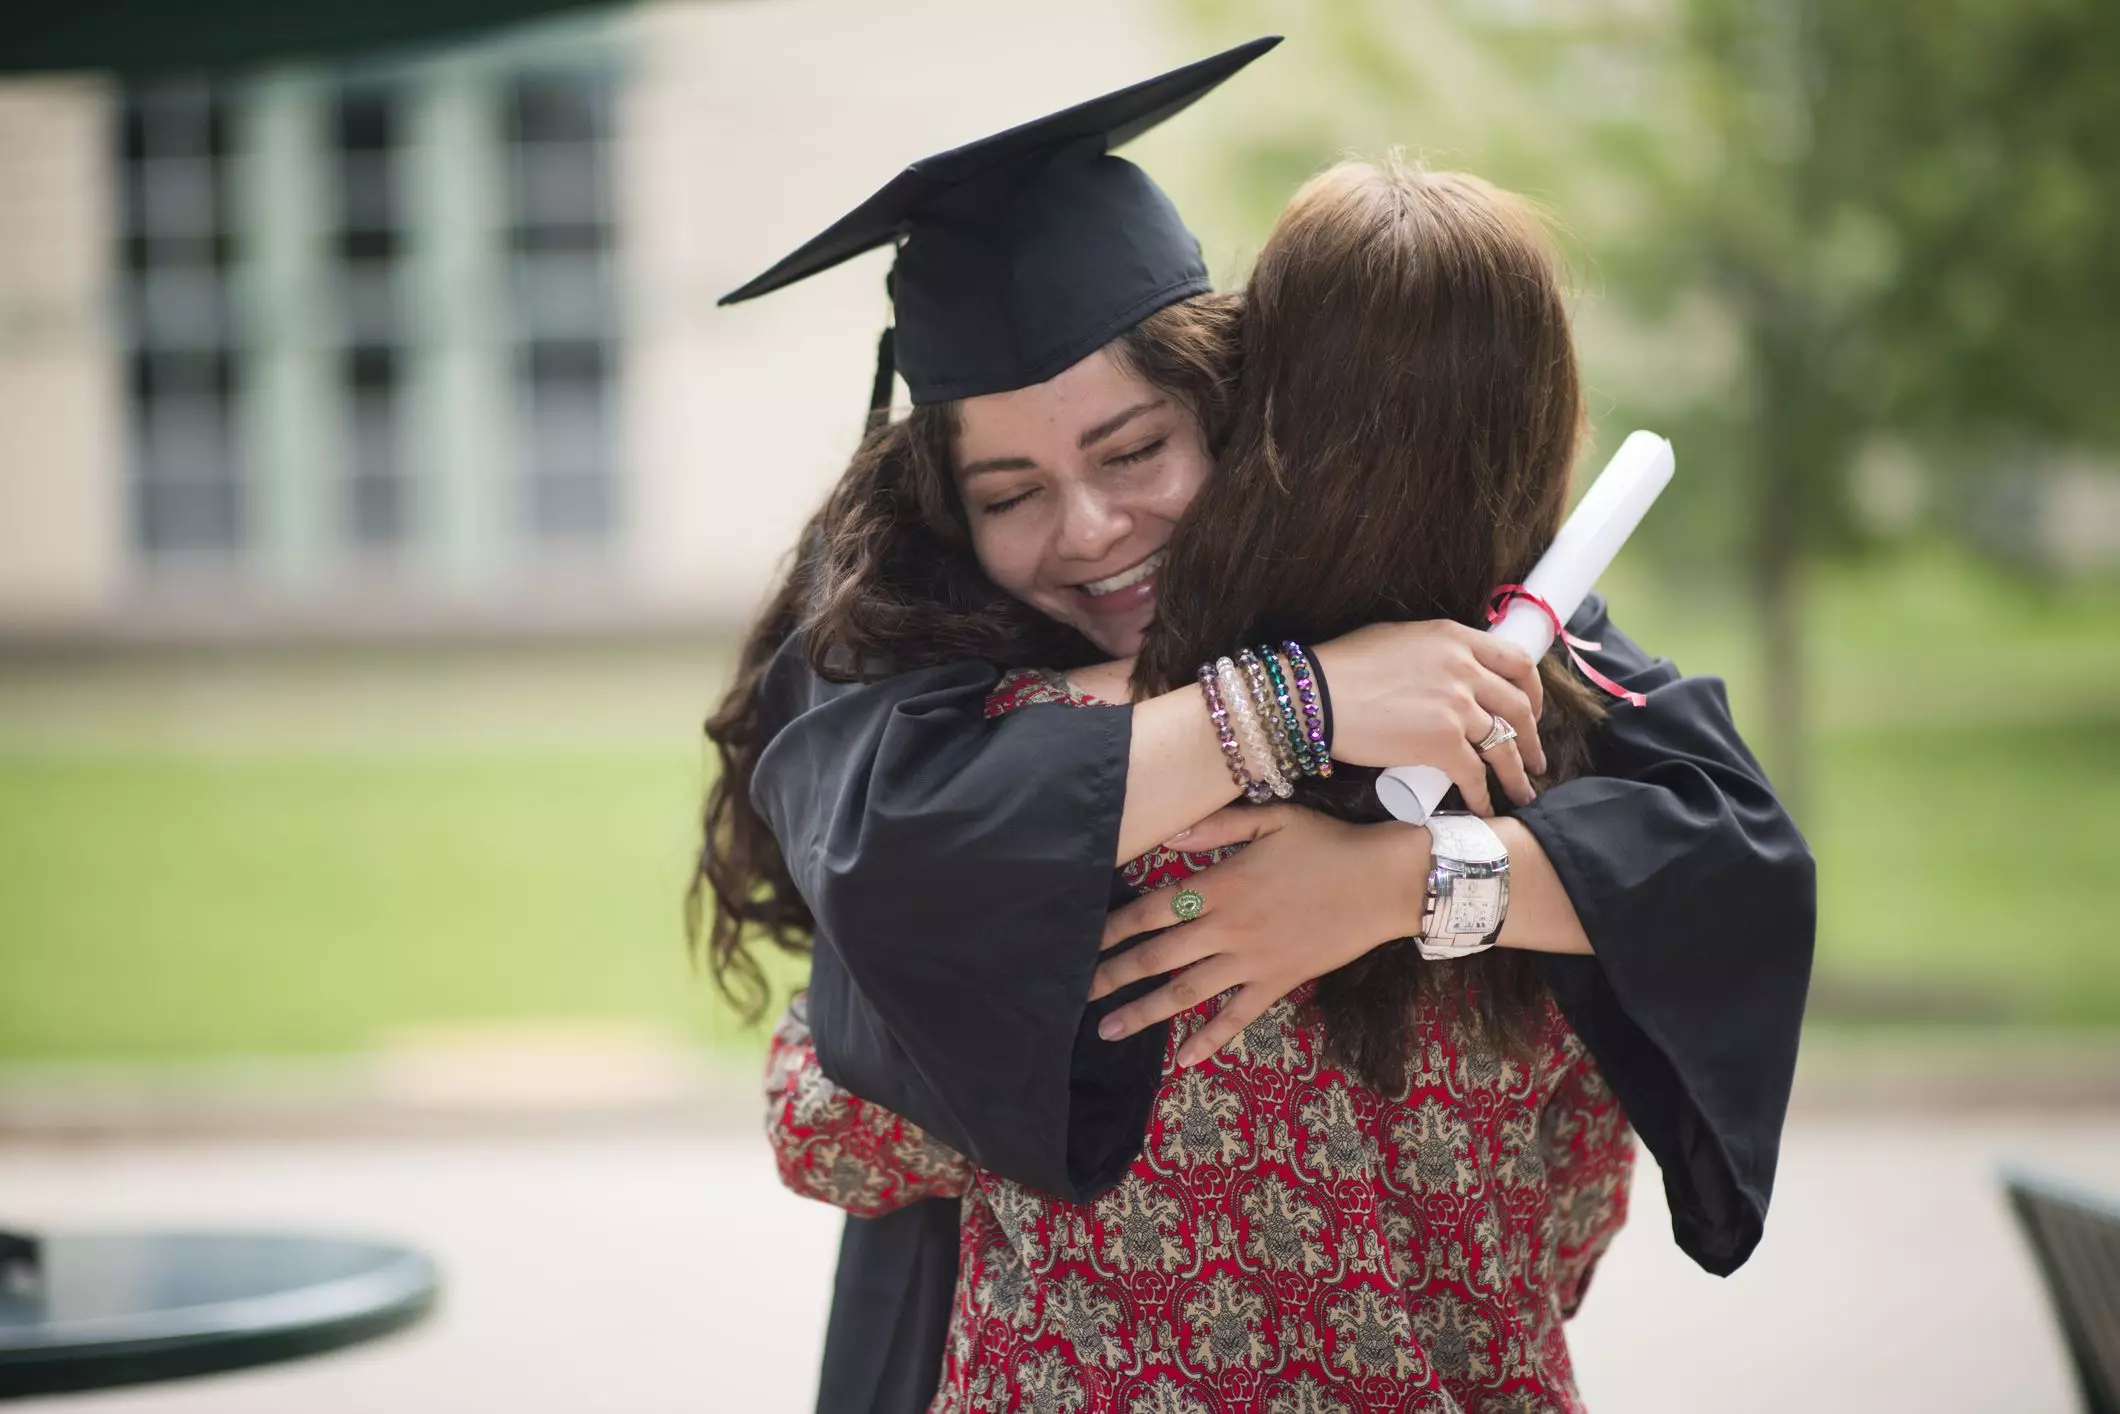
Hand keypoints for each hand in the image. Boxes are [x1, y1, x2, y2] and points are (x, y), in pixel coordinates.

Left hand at [1091, 805, 1429, 1066]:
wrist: (1385, 881)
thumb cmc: (1328, 844)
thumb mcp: (1273, 818)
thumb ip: (1216, 828)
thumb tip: (1168, 836)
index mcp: (1220, 885)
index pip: (1151, 910)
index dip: (1113, 928)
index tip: (1082, 941)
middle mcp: (1228, 927)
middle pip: (1157, 956)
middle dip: (1113, 976)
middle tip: (1076, 995)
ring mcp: (1252, 961)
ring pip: (1187, 992)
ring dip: (1145, 1013)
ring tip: (1108, 1031)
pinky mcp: (1278, 983)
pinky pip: (1237, 1018)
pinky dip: (1209, 1041)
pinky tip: (1182, 1061)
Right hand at [1309, 620, 1544, 813]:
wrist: (1315, 696)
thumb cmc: (1342, 667)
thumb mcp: (1398, 639)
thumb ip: (1434, 651)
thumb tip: (1448, 669)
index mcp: (1456, 638)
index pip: (1517, 661)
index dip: (1532, 691)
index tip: (1531, 711)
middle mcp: (1465, 669)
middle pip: (1518, 707)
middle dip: (1532, 738)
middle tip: (1534, 759)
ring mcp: (1457, 707)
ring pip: (1504, 746)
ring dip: (1517, 774)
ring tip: (1522, 791)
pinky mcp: (1443, 744)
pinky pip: (1476, 775)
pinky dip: (1484, 795)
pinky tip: (1484, 807)